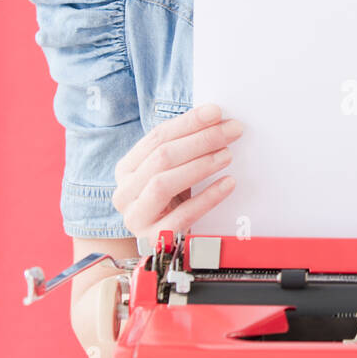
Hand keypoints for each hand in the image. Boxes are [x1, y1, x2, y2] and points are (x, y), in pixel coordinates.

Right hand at [112, 102, 242, 245]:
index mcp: (126, 169)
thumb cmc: (172, 203)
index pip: (157, 137)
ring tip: (227, 155)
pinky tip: (227, 184)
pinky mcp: (154, 239)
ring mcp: (136, 217)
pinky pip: (182, 215)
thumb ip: (183, 149)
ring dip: (200, 165)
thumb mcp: (171, 174)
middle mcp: (124, 192)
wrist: (165, 245)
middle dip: (201, 140)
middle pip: (162, 157)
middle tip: (232, 130)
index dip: (188, 122)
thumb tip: (215, 120)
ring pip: (164, 183)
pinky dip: (207, 198)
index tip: (216, 112)